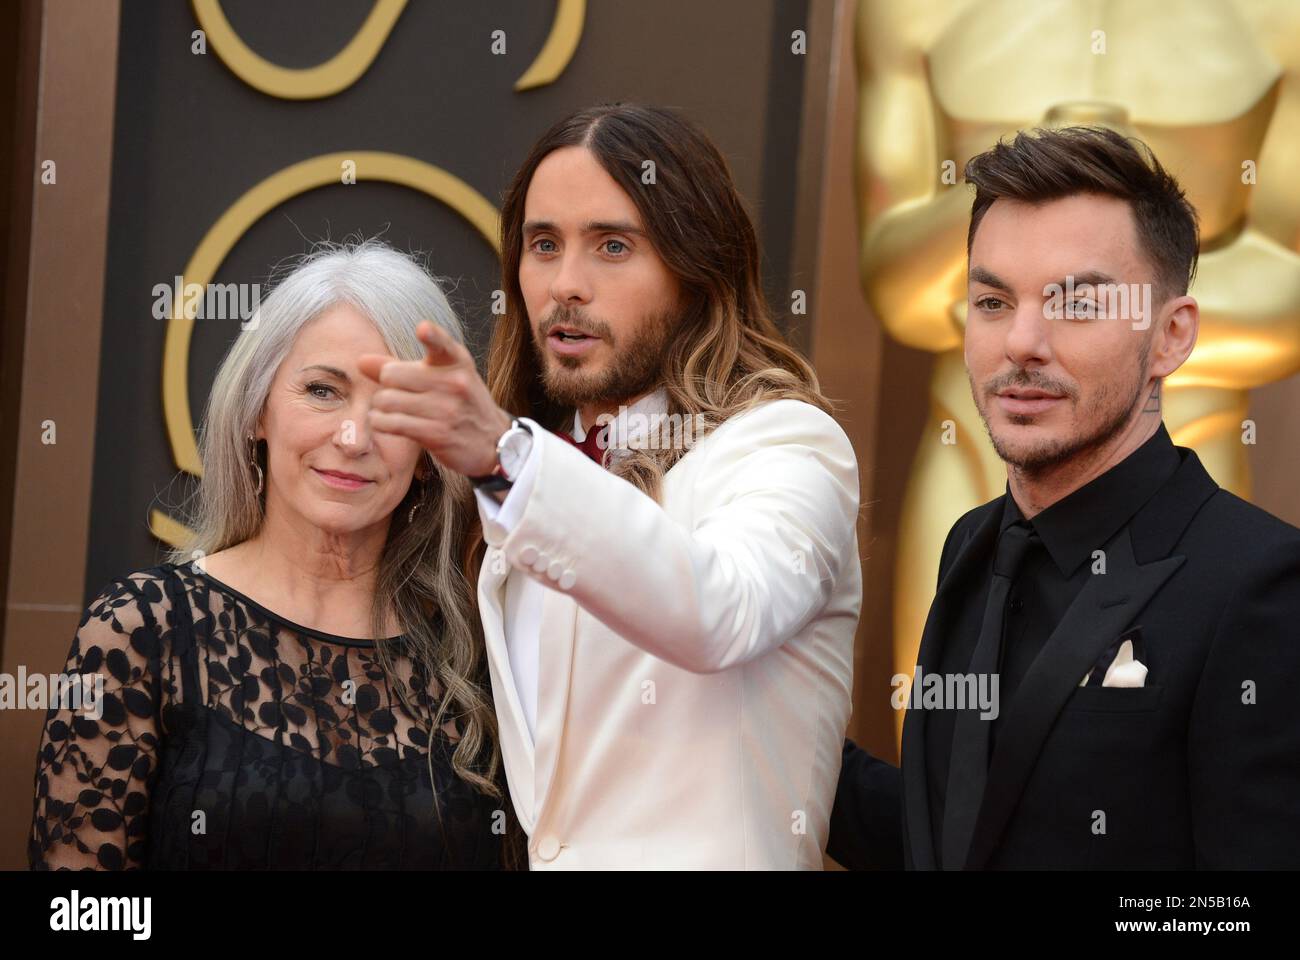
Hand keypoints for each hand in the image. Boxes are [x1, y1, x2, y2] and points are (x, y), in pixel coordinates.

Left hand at [358, 321, 512, 477]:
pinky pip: (390, 423)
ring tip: (391, 410)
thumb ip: (401, 367)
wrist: (493, 442)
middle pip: (392, 374)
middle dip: (386, 385)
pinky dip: (381, 422)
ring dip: (381, 407)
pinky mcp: (437, 434)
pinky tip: (387, 422)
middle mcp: (454, 383)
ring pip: (387, 400)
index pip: (443, 344)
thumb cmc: (461, 404)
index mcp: (457, 362)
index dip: (432, 336)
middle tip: (396, 393)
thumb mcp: (442, 378)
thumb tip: (361, 361)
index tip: (423, 329)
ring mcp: (447, 410)